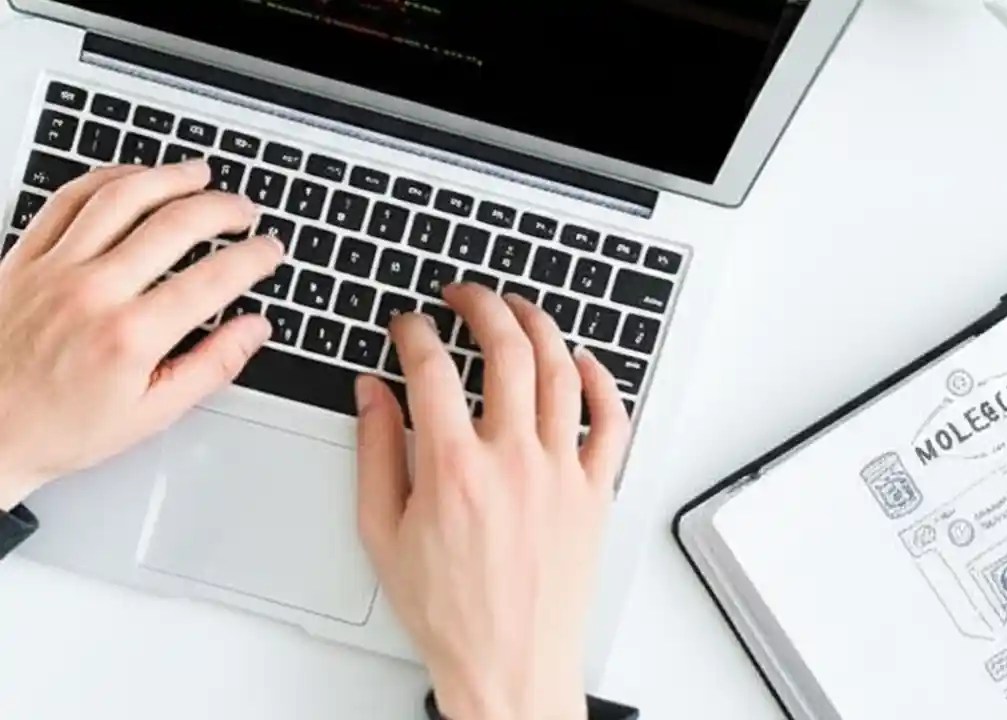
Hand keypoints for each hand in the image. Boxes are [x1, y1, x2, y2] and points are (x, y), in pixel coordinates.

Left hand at [0, 161, 282, 510]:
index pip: (214, 279)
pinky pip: (68, 199)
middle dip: (223, 209)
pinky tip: (133, 178)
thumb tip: (253, 330)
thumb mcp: (152, 414)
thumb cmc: (57, 428)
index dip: (254, 257)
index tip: (270, 250)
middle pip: (175, 224)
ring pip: (122, 197)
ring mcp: (54, 268)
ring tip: (199, 174)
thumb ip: (212, 366)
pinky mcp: (23, 257)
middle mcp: (93, 293)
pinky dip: (107, 178)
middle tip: (244, 211)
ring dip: (169, 177)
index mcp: (131, 337)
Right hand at [356, 285, 631, 719]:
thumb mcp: (382, 534)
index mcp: (452, 469)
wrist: (510, 666)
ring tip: (519, 309)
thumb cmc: (449, 612)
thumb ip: (375, 453)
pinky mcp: (595, 492)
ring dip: (540, 326)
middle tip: (465, 295)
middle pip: (505, 350)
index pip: (431, 368)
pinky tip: (585, 362)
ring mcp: (561, 473)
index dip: (414, 332)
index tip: (409, 325)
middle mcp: (513, 460)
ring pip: (561, 372)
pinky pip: (611, 422)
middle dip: (481, 305)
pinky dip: (602, 382)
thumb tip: (371, 393)